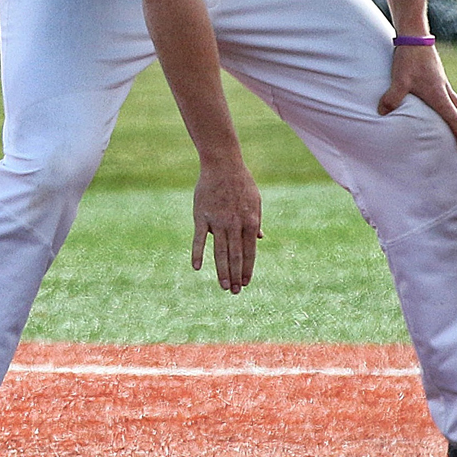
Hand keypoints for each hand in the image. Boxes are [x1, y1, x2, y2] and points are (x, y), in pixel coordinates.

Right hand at [192, 162, 263, 293]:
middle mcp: (235, 224)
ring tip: (223, 286)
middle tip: (234, 292)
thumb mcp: (256, 201)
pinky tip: (197, 268)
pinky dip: (198, 253)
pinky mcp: (202, 216)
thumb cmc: (241, 183)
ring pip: (220, 252)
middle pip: (235, 256)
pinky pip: (199, 238)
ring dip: (222, 271)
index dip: (247, 269)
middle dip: (235, 276)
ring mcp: (217, 221)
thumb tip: (260, 238)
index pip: (249, 252)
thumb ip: (256, 221)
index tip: (245, 284)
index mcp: (250, 221)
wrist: (223, 164)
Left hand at [378, 44, 456, 151]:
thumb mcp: (399, 80)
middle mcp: (445, 89)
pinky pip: (449, 94)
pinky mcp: (437, 74)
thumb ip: (392, 98)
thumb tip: (382, 113)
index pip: (454, 118)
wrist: (415, 37)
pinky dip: (450, 104)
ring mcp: (442, 81)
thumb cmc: (408, 59)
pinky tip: (439, 104)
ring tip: (454, 124)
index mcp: (439, 95)